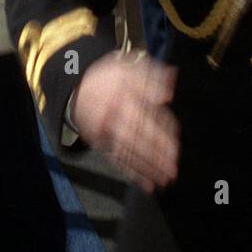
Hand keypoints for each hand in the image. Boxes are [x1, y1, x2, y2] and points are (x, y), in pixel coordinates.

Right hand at [70, 53, 178, 191]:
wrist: (76, 87)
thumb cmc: (108, 78)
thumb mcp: (127, 67)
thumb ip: (150, 76)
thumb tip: (168, 93)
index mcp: (122, 95)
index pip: (145, 116)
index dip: (161, 133)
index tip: (175, 146)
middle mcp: (113, 114)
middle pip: (136, 137)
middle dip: (155, 155)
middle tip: (171, 168)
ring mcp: (104, 130)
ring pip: (126, 151)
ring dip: (145, 168)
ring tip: (163, 179)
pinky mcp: (99, 142)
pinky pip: (116, 160)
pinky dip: (131, 173)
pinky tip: (146, 183)